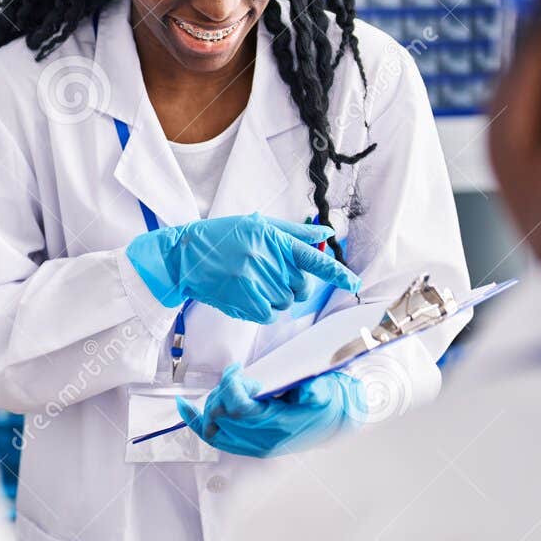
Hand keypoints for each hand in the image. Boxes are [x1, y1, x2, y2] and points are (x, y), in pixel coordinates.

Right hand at [126, 212, 359, 322]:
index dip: (337, 272)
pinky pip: (268, 314)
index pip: (314, 257)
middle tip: (269, 276)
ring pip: (285, 302)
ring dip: (274, 298)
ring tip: (251, 283)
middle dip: (292, 286)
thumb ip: (292, 233)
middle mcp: (269, 260)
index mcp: (275, 239)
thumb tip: (325, 235)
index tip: (354, 282)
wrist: (186, 257)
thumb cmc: (221, 239)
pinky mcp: (246, 299)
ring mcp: (257, 281)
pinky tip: (245, 296)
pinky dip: (261, 309)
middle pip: (302, 287)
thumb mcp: (257, 226)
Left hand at [175, 364, 362, 457]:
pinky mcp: (248, 445)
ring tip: (229, 385)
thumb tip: (307, 390)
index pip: (240, 409)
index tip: (237, 372)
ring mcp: (253, 446)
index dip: (231, 387)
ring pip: (214, 427)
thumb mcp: (326, 392)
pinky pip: (214, 437)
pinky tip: (184, 407)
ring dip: (214, 402)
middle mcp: (262, 440)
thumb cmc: (326, 402)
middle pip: (223, 417)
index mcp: (279, 426)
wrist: (333, 421)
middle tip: (236, 376)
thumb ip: (316, 390)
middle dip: (222, 392)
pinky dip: (196, 422)